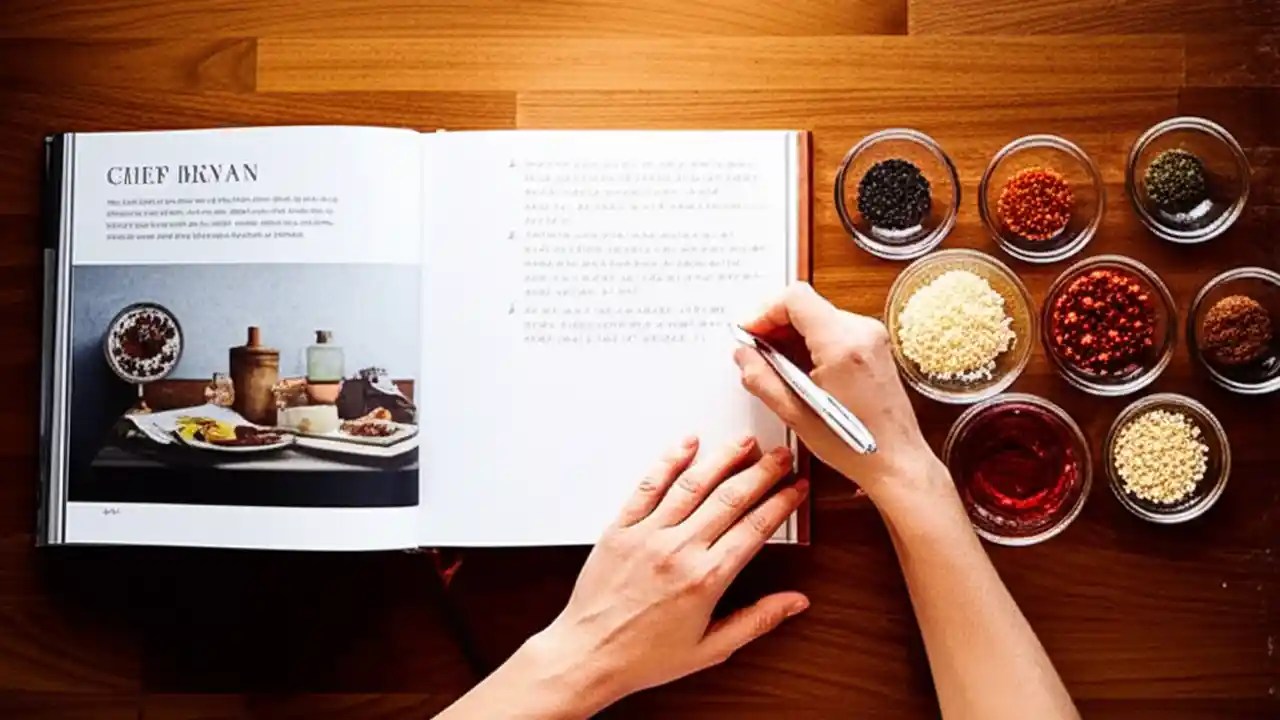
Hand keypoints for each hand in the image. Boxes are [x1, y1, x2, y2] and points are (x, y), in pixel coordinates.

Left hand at [524, 436, 808, 714]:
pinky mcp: (620, 528)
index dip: (781, 502)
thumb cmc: (645, 657)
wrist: (587, 655)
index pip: (755, 528)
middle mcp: (679, 550)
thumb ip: (757, 620)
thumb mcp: (711, 648)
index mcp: (707, 579)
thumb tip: (796, 602)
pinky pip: (648, 486)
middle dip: (762, 472)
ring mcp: (648, 534)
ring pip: (693, 484)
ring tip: (745, 442)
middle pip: (731, 498)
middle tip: (781, 456)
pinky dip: (669, 461)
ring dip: (723, 458)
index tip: (796, 488)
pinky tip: (687, 444)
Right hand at [733, 282, 950, 506]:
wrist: (897, 460)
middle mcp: (862, 332)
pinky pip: (834, 329)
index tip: (750, 332)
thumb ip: (762, 379)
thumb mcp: (796, 414)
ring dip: (794, 335)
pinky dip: (812, 342)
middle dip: (777, 325)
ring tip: (780, 367)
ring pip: (819, 316)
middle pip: (806, 305)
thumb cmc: (858, 445)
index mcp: (842, 344)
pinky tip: (803, 370)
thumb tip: (744, 356)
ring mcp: (872, 336)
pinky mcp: (875, 345)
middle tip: (758, 353)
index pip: (795, 298)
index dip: (765, 312)